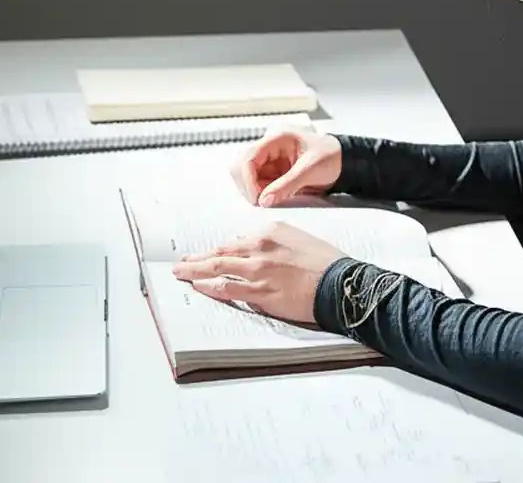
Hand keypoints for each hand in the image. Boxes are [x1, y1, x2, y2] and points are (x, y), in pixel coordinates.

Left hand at [171, 221, 345, 323]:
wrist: (341, 283)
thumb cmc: (325, 262)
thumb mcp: (297, 238)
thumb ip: (272, 242)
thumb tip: (253, 248)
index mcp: (269, 231)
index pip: (234, 242)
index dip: (216, 250)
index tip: (206, 254)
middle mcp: (259, 247)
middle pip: (220, 252)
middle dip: (196, 258)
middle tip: (181, 262)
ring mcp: (258, 270)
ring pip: (216, 268)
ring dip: (194, 271)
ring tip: (181, 274)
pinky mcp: (261, 291)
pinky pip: (227, 288)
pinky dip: (209, 287)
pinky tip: (199, 287)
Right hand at [230, 128, 341, 207]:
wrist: (344, 162)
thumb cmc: (332, 158)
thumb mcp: (310, 171)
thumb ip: (286, 186)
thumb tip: (264, 201)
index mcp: (278, 137)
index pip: (249, 157)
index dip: (247, 180)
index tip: (257, 199)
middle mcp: (269, 146)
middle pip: (241, 165)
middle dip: (247, 186)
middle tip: (261, 202)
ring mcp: (269, 158)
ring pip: (245, 175)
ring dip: (253, 190)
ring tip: (269, 200)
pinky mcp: (271, 170)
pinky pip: (256, 183)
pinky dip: (260, 193)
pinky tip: (272, 198)